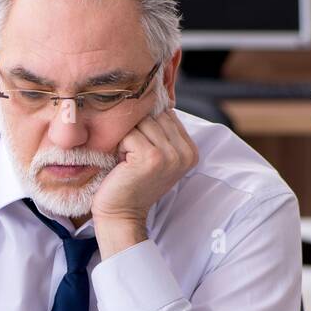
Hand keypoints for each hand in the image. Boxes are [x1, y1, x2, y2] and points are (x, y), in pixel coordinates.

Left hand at [91, 109, 197, 256]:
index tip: (140, 150)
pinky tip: (122, 165)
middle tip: (130, 156)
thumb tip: (154, 96)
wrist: (121, 214)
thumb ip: (161, 131)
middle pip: (154, 115)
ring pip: (141, 122)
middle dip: (136, 130)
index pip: (166, 114)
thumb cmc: (131, 183)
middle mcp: (185, 152)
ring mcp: (170, 155)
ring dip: (127, 138)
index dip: (146, 127)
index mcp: (190, 150)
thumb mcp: (155, 155)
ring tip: (127, 160)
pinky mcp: (152, 158)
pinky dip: (119, 146)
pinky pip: (130, 134)